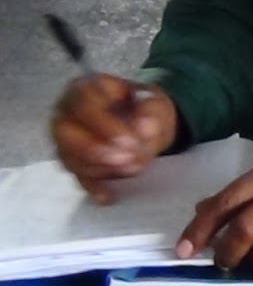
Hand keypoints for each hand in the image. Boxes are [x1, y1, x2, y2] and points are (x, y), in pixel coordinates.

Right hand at [51, 76, 177, 204]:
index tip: (131, 142)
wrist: (145, 121)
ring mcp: (65, 139)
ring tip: (132, 167)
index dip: (105, 126)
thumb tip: (145, 128)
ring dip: (100, 167)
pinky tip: (107, 196)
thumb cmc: (144, 107)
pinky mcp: (72, 161)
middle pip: (66, 133)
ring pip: (70, 156)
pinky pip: (76, 175)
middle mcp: (65, 113)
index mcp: (84, 89)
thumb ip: (151, 111)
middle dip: (96, 150)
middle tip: (127, 160)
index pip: (85, 105)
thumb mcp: (155, 101)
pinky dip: (93, 187)